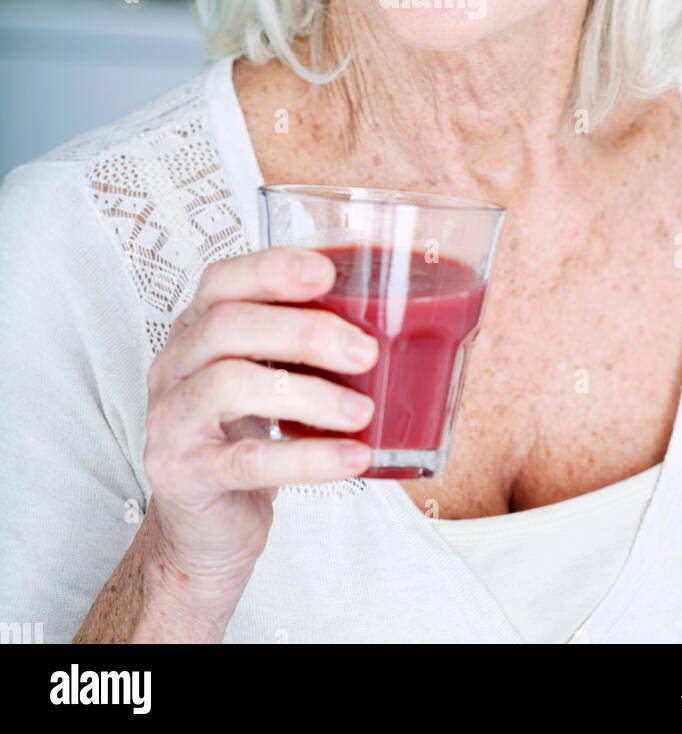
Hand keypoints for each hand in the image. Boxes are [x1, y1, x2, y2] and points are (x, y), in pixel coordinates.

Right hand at [140, 246, 378, 625]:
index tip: (327, 273)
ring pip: (230, 384)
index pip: (221, 280)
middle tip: (365, 351)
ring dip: (309, 393)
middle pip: (227, 325)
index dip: (272, 269)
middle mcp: (175, 366)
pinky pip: (248, 460)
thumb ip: (303, 346)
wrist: (207, 527)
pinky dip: (308, 458)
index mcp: (195, 330)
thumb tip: (393, 321)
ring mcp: (172, 420)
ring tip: (362, 410)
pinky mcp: (184, 474)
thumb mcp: (268, 377)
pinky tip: (351, 458)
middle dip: (304, 331)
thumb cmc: (247, 436)